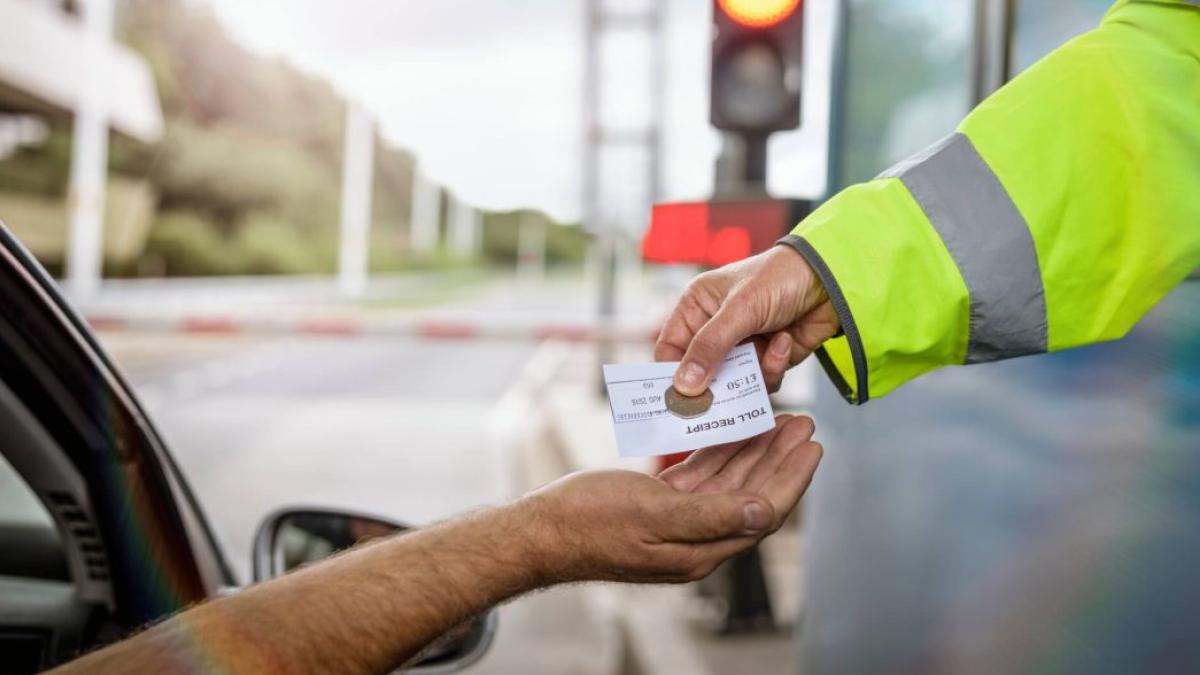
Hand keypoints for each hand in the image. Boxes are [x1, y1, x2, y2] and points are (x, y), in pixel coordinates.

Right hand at [518, 415, 820, 584]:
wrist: (542, 531)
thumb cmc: (589, 521)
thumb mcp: (652, 513)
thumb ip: (711, 516)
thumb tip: (764, 512)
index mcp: (700, 549)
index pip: (762, 511)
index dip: (791, 478)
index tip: (812, 446)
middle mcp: (697, 540)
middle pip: (753, 495)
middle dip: (780, 459)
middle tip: (802, 423)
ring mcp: (679, 524)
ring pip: (730, 484)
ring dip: (754, 452)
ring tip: (778, 421)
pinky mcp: (661, 508)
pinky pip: (701, 478)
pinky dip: (719, 454)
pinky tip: (730, 431)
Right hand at [655, 245, 840, 394]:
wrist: (832, 280)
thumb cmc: (779, 278)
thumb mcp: (740, 310)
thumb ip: (710, 347)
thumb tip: (683, 386)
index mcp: (697, 308)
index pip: (671, 350)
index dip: (672, 375)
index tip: (679, 400)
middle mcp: (716, 328)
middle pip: (701, 373)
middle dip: (716, 384)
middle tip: (724, 399)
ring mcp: (742, 345)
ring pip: (733, 383)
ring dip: (752, 375)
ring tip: (767, 351)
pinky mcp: (768, 359)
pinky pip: (761, 381)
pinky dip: (773, 367)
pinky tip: (784, 342)